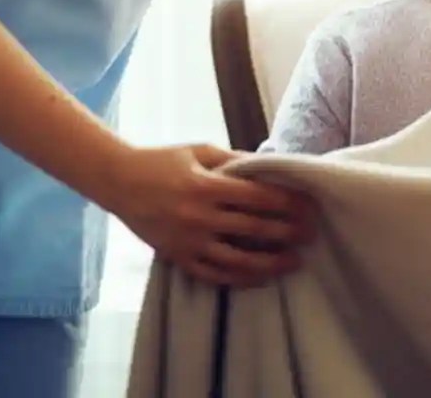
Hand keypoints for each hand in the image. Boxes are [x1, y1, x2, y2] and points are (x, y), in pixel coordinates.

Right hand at [103, 144, 316, 287]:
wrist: (118, 182)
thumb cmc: (162, 161)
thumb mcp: (199, 151)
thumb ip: (234, 160)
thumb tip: (270, 167)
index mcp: (206, 186)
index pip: (258, 197)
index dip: (288, 202)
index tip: (309, 205)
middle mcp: (199, 216)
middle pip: (255, 228)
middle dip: (288, 231)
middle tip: (312, 233)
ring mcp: (189, 241)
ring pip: (239, 260)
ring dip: (271, 262)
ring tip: (295, 261)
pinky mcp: (179, 258)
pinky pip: (215, 275)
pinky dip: (241, 279)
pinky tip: (261, 277)